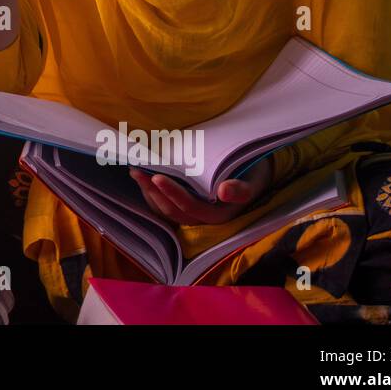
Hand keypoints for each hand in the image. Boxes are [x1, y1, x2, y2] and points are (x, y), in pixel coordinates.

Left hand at [128, 157, 273, 225]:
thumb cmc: (252, 177)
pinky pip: (165, 207)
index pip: (190, 206)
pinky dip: (152, 194)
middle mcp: (202, 219)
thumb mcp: (252, 182)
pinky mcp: (186, 208)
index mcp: (217, 215)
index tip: (157, 177)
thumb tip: (223, 191)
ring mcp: (193, 215)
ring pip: (165, 210)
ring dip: (148, 193)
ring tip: (136, 172)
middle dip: (152, 191)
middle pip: (171, 210)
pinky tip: (144, 180)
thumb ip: (240, 190)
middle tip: (137, 170)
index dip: (172, 193)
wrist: (254, 179)